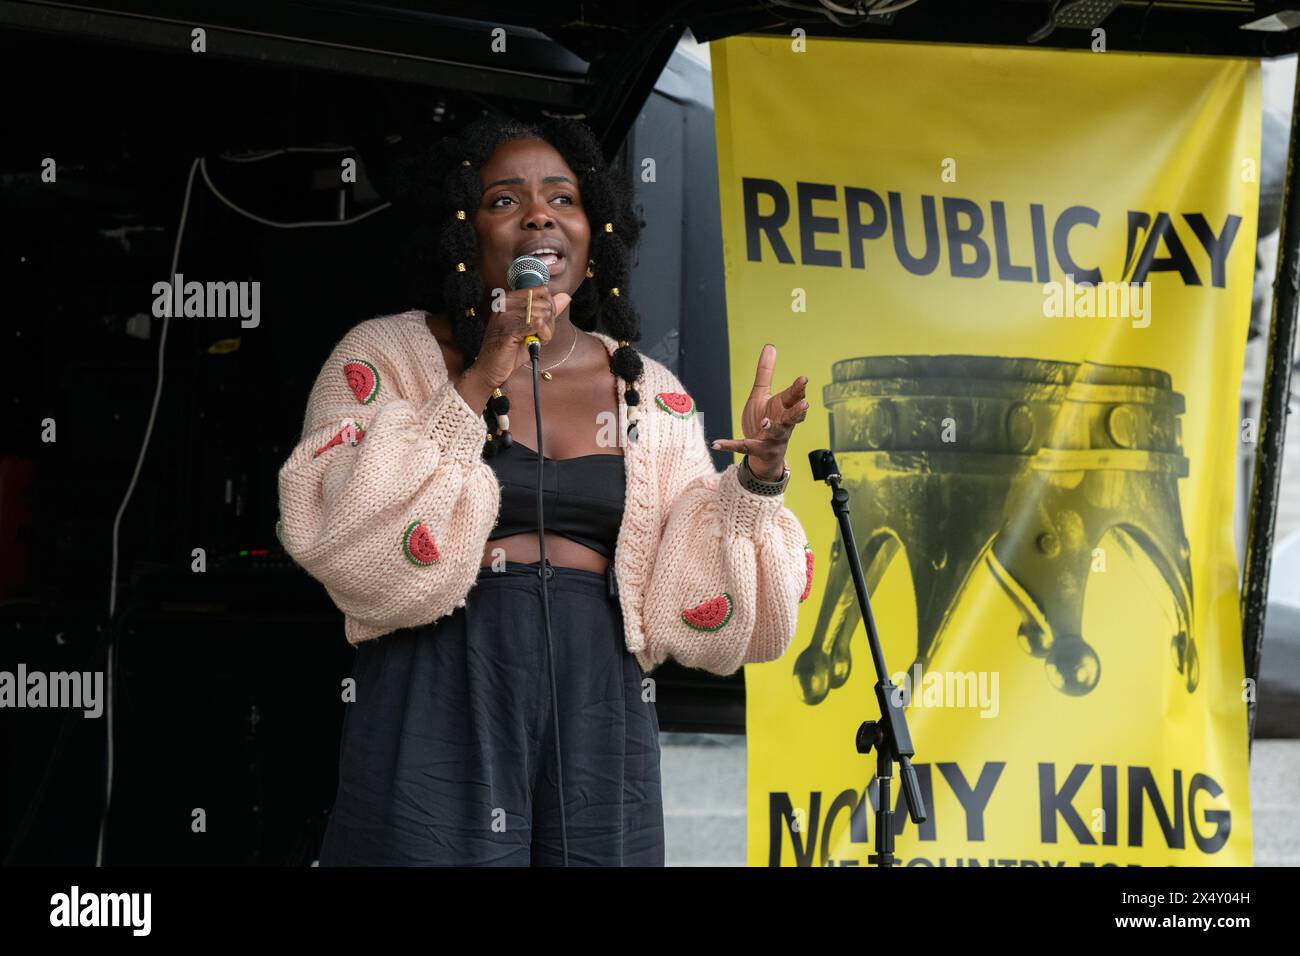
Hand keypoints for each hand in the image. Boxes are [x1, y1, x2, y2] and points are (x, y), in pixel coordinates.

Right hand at [466, 287, 571, 388]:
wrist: (490, 369)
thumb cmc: (510, 350)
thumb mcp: (532, 328)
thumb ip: (547, 312)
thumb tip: (565, 296)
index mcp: (510, 299)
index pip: (542, 291)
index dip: (549, 308)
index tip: (541, 323)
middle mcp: (506, 303)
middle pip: (545, 304)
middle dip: (549, 323)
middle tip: (538, 336)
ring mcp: (506, 315)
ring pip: (543, 315)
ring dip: (546, 332)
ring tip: (534, 340)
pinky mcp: (509, 329)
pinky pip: (538, 325)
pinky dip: (542, 336)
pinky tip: (533, 342)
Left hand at [710, 344, 808, 480]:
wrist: (764, 454)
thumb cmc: (766, 420)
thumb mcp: (762, 395)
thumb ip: (765, 373)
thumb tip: (770, 346)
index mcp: (784, 409)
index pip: (794, 397)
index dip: (799, 389)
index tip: (803, 379)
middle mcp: (783, 424)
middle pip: (793, 417)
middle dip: (798, 411)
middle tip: (804, 404)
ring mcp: (772, 439)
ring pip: (776, 433)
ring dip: (771, 427)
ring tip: (765, 422)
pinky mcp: (757, 450)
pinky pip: (743, 447)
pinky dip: (729, 445)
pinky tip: (716, 443)